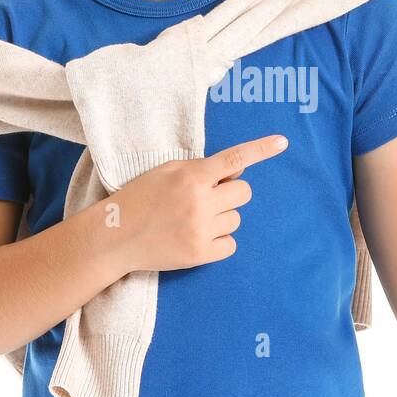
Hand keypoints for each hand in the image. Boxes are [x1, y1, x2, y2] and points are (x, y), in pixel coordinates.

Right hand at [108, 134, 288, 273]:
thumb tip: (236, 172)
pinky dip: (219, 242)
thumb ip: (200, 169)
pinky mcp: (199, 254)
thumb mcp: (165, 172)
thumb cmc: (139, 199)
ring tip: (193, 220)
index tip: (282, 142)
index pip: (234, 159)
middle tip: (208, 199)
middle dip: (230, 194)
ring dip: (222, 218)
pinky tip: (198, 238)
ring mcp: (200, 229)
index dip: (261, 150)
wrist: (114, 236)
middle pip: (243, 192)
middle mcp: (200, 201)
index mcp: (191, 176)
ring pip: (236, 219)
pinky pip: (231, 244)